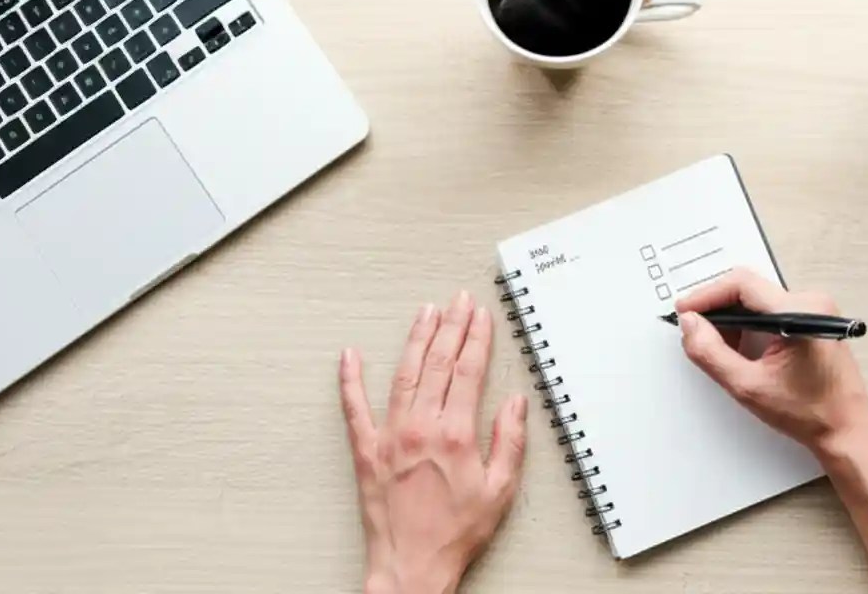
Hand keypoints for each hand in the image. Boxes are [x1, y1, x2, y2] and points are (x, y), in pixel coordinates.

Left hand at [339, 291, 528, 593]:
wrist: (411, 566)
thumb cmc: (455, 533)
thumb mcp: (500, 490)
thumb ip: (510, 442)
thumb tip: (517, 404)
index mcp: (456, 434)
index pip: (469, 371)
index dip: (477, 338)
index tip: (482, 316)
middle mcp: (421, 427)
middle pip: (439, 363)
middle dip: (452, 327)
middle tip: (459, 301)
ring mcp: (390, 435)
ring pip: (404, 373)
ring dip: (416, 339)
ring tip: (426, 313)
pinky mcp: (366, 450)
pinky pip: (354, 407)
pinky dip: (350, 379)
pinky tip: (350, 356)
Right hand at [675, 269, 867, 453]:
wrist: (845, 429)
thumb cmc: (810, 412)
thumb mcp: (747, 386)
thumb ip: (711, 352)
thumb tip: (690, 325)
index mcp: (799, 312)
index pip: (741, 284)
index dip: (706, 294)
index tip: (686, 310)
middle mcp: (811, 302)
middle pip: (748, 288)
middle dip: (718, 310)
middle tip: (699, 335)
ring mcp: (815, 309)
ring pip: (757, 299)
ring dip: (734, 320)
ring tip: (725, 351)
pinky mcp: (812, 319)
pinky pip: (770, 310)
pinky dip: (750, 325)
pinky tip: (744, 351)